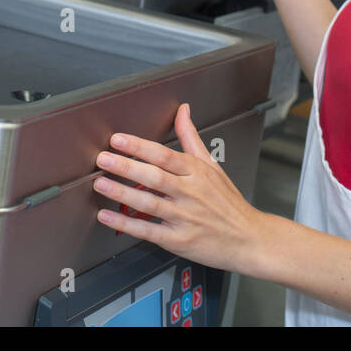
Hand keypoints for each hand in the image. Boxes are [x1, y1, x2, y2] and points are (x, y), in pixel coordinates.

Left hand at [93, 103, 267, 276]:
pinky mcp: (179, 240)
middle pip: (155, 177)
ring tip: (101, 184)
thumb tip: (183, 110)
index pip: (165, 155)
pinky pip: (148, 231)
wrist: (249, 238)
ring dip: (122, 193)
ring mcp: (184, 217)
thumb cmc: (228, 202)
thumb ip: (191, 137)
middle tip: (103, 159)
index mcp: (196, 173)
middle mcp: (190, 193)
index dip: (140, 146)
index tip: (118, 140)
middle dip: (127, 167)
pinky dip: (126, 225)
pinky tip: (107, 217)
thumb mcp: (212, 165)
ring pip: (149, 203)